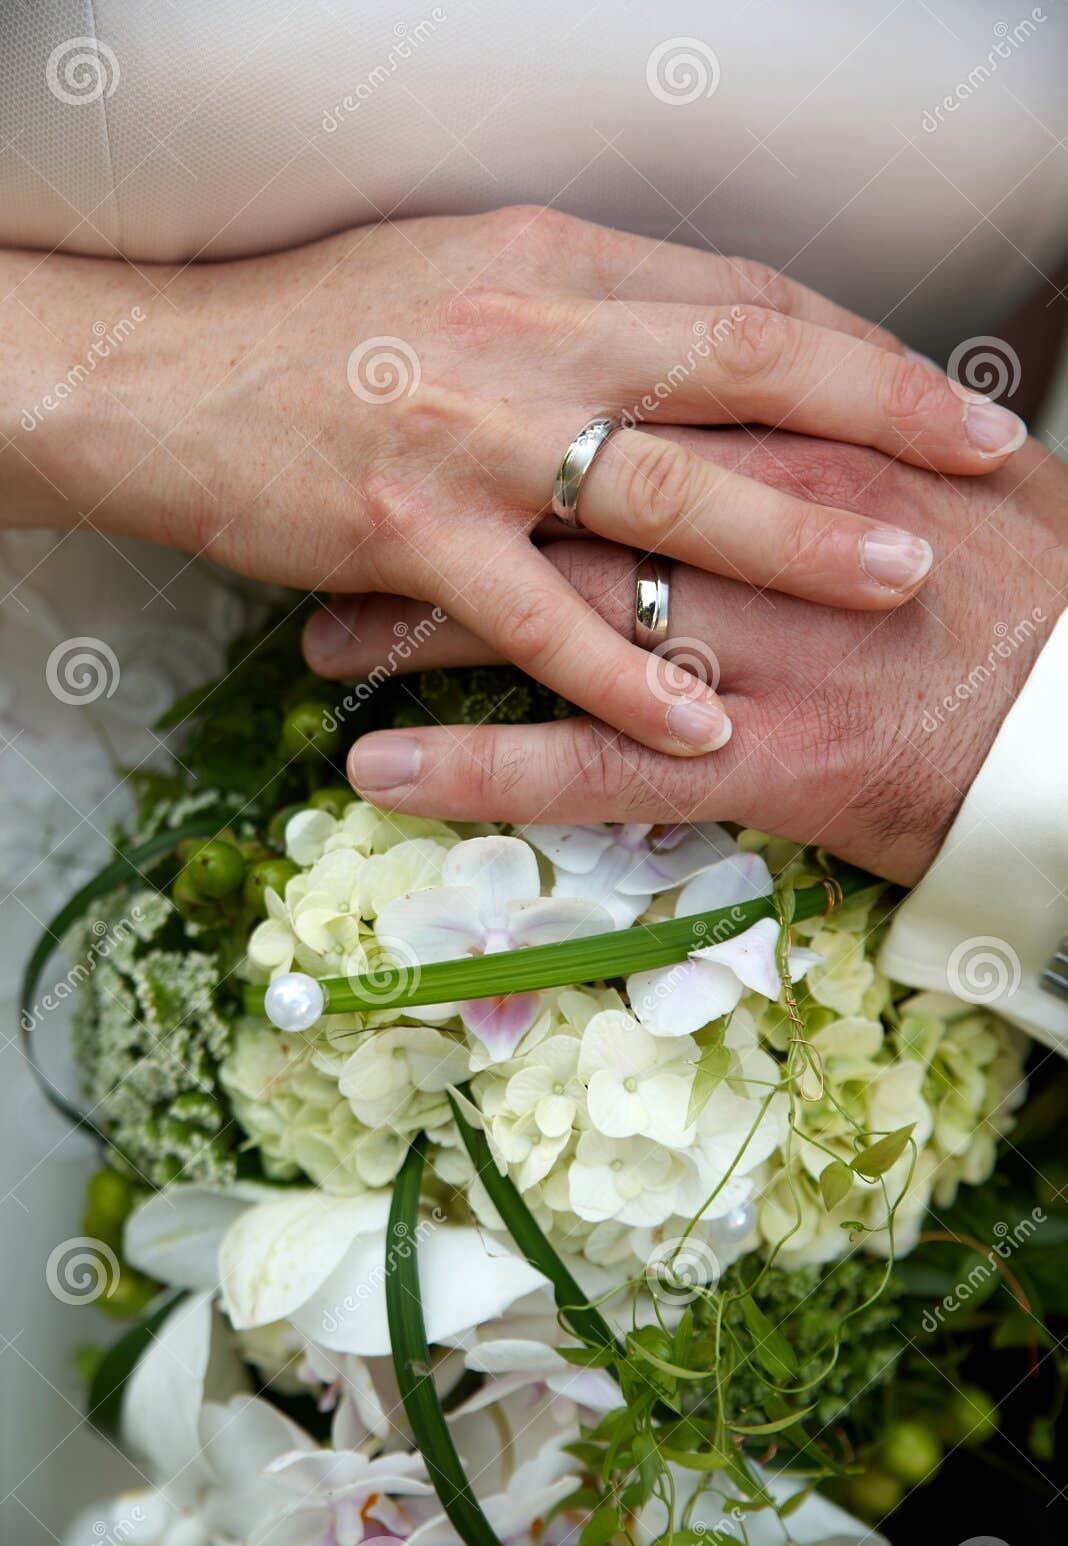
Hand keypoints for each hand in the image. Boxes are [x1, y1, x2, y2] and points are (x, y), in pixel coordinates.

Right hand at [8, 209, 1025, 761]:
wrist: (157, 380)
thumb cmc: (311, 331)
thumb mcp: (460, 274)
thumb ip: (582, 306)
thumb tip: (689, 345)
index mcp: (549, 258)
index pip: (736, 293)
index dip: (849, 343)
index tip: (931, 386)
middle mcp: (526, 332)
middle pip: (739, 368)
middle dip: (878, 415)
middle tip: (977, 465)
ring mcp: (470, 437)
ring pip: (664, 493)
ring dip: (792, 541)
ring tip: (895, 582)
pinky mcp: (409, 533)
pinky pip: (543, 621)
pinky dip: (629, 677)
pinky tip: (701, 724)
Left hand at [308, 430, 1067, 885]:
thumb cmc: (1023, 596)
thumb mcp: (944, 474)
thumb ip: (847, 419)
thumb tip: (784, 378)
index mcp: (794, 442)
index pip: (616, 402)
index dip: (507, 406)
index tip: (422, 416)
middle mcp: (748, 531)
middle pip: (546, 501)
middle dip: (427, 511)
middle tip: (333, 522)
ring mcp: (740, 651)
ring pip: (541, 624)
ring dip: (413, 629)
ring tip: (318, 636)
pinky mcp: (742, 765)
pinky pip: (580, 765)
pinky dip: (471, 770)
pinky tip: (382, 775)